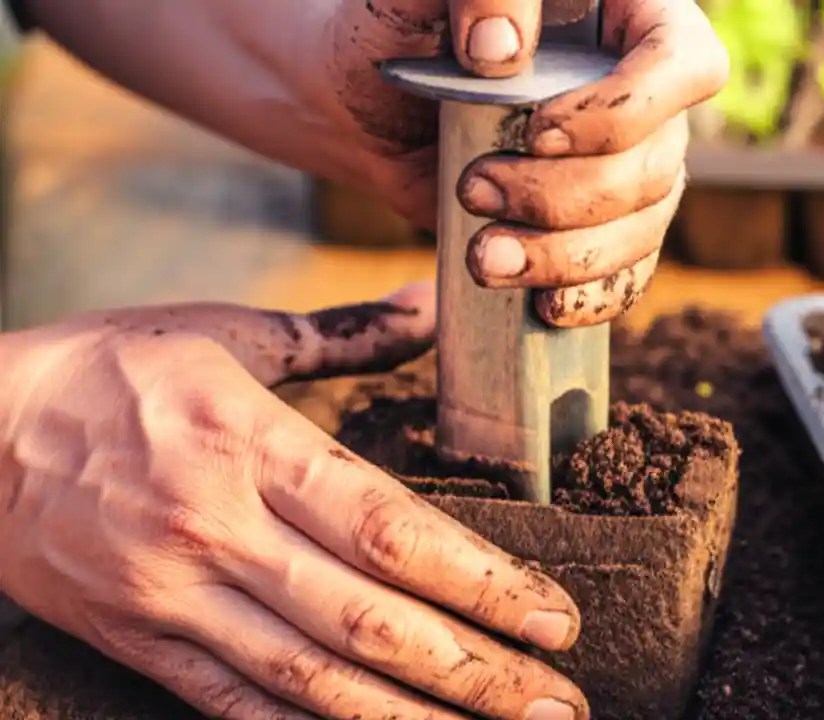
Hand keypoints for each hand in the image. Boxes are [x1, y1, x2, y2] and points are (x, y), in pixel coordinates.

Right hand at [0, 284, 587, 719]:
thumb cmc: (107, 370)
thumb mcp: (226, 332)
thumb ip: (344, 333)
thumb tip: (433, 299)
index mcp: (249, 443)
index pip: (390, 529)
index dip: (483, 582)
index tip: (553, 618)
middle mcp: (218, 529)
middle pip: (370, 617)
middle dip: (476, 669)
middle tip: (561, 702)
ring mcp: (173, 596)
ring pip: (313, 679)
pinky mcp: (139, 641)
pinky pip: (238, 707)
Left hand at [320, 0, 728, 326]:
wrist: (362, 102)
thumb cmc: (391, 31)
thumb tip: (499, 51)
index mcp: (621, 19)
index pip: (683, 62)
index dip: (623, 110)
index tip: (535, 132)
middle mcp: (640, 94)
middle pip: (657, 162)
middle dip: (565, 196)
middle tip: (476, 190)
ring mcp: (627, 164)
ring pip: (644, 227)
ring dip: (567, 256)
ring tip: (484, 257)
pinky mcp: (599, 224)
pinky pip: (629, 272)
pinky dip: (591, 296)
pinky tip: (542, 305)